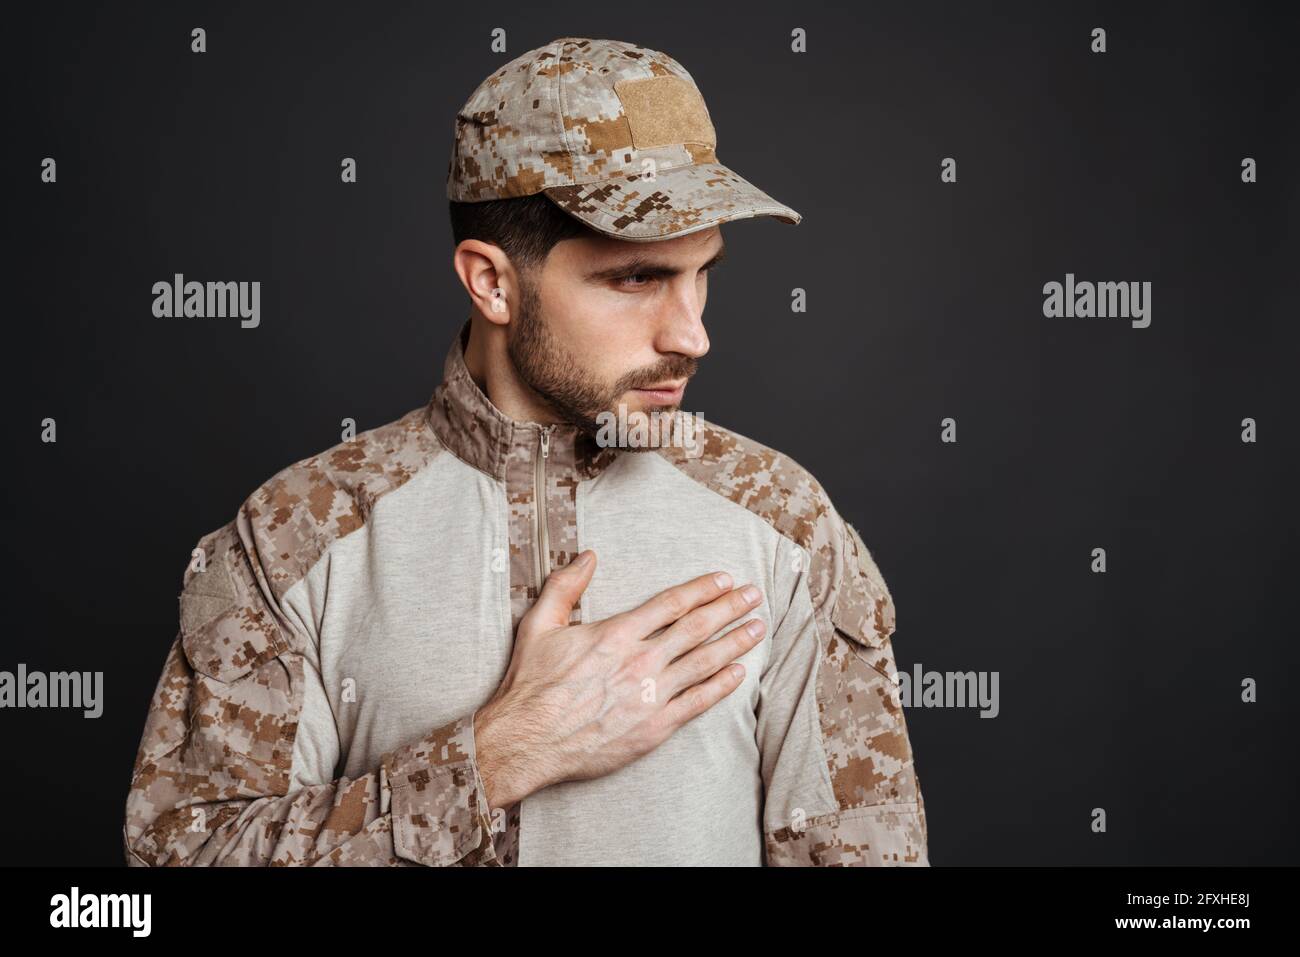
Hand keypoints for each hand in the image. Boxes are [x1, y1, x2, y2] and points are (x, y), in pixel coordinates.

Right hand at [472, 549, 765, 808]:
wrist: (528, 740)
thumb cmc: (531, 684)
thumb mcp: (539, 623)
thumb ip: (565, 585)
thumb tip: (588, 556)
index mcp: (617, 633)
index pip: (672, 603)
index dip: (703, 588)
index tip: (725, 579)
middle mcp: (641, 659)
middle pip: (698, 627)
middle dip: (730, 608)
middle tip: (754, 595)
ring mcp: (651, 694)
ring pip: (705, 661)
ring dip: (735, 642)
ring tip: (758, 627)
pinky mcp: (655, 727)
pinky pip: (698, 702)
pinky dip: (722, 685)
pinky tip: (739, 673)